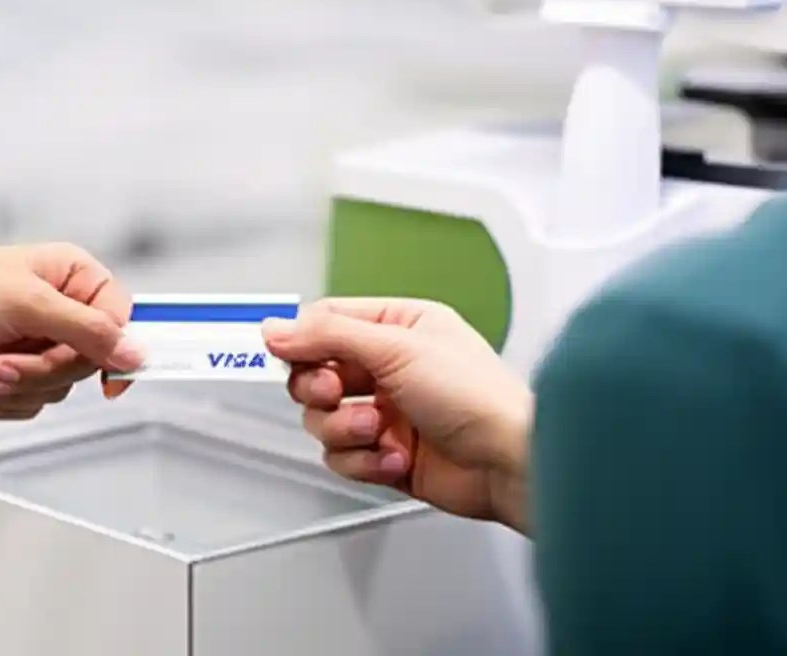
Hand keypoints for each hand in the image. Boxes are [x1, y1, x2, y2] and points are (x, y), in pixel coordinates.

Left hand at [0, 243, 142, 419]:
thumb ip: (88, 331)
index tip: (109, 383)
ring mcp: (32, 342)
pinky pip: (28, 404)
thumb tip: (135, 353)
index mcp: (72, 275)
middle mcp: (57, 308)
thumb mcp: (28, 304)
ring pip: (56, 389)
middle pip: (86, 364)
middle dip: (41, 372)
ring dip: (14, 388)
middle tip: (6, 363)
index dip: (114, 353)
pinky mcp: (9, 371)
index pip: (120, 321)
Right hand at [262, 299, 531, 530]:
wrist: (509, 463)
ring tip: (378, 431)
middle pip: (315, 374)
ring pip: (323, 420)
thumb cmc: (477, 397)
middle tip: (337, 393)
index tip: (285, 354)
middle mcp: (390, 367)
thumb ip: (329, 335)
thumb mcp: (397, 348)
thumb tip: (276, 328)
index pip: (327, 322)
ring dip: (346, 430)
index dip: (302, 340)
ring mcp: (386, 413)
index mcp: (398, 326)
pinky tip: (395, 458)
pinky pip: (343, 457)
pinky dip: (364, 461)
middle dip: (320, 390)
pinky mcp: (385, 455)